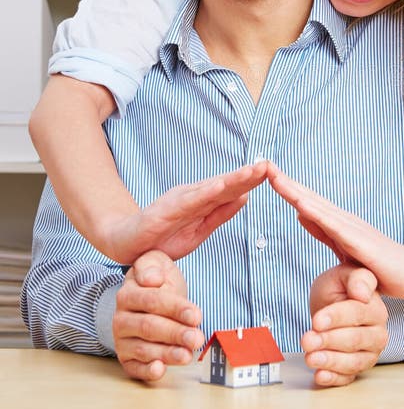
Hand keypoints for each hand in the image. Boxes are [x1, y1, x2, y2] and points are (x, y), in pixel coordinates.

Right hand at [106, 162, 268, 263]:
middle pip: (225, 184)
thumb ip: (221, 214)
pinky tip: (219, 186)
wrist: (125, 244)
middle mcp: (192, 196)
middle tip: (269, 164)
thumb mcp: (199, 231)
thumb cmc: (162, 238)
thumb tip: (246, 198)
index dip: (252, 180)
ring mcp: (178, 201)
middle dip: (247, 174)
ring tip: (251, 172)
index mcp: (203, 202)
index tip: (274, 171)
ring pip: (210, 189)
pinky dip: (204, 193)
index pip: (232, 190)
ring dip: (231, 179)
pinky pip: (187, 202)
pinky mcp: (164, 211)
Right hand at [113, 249, 203, 381]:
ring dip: (167, 354)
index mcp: (127, 294)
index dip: (175, 308)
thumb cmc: (158, 282)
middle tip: (196, 338)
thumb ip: (151, 266)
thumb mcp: (156, 263)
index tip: (196, 315)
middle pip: (149, 327)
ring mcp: (122, 340)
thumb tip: (151, 279)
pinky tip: (160, 370)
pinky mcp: (127, 359)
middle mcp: (121, 319)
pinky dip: (146, 372)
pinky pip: (134, 369)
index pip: (152, 301)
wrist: (148, 299)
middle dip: (175, 334)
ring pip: (144, 350)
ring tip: (187, 355)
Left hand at [268, 164, 403, 298]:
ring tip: (275, 177)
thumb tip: (300, 213)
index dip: (286, 187)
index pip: (307, 201)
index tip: (265, 173)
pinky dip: (317, 215)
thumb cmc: (381, 264)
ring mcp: (353, 230)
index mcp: (337, 223)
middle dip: (286, 182)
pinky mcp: (362, 244)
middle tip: (263, 163)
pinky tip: (301, 206)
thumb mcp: (344, 247)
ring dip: (296, 192)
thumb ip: (323, 231)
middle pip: (309, 198)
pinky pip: (334, 229)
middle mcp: (344, 220)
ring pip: (318, 208)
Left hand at [302, 265, 387, 386]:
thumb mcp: (343, 276)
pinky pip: (348, 378)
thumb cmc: (339, 290)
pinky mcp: (357, 368)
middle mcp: (377, 333)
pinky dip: (333, 379)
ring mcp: (369, 353)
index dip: (335, 318)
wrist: (333, 305)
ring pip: (353, 362)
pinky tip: (320, 375)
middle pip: (354, 340)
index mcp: (375, 308)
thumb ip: (356, 279)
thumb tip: (362, 293)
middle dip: (328, 341)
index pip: (356, 314)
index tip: (316, 321)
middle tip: (307, 339)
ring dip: (330, 361)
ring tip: (310, 358)